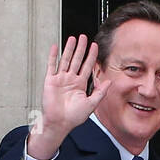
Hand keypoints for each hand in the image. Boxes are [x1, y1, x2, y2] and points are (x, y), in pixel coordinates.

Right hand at [29, 36, 110, 155]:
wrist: (60, 123)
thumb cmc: (74, 117)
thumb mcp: (91, 104)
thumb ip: (100, 92)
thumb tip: (108, 82)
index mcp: (80, 84)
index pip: (87, 66)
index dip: (91, 56)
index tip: (95, 46)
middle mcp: (70, 80)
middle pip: (77, 60)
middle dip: (81, 48)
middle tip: (84, 37)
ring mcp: (60, 79)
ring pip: (65, 60)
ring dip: (69, 49)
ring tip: (73, 38)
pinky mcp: (50, 80)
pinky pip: (52, 66)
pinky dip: (53, 56)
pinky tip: (55, 47)